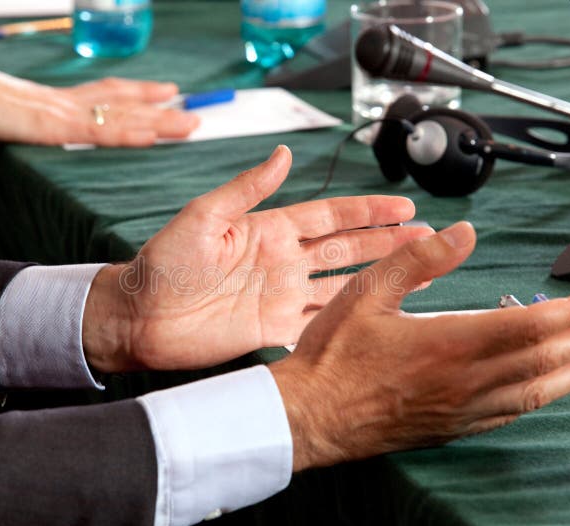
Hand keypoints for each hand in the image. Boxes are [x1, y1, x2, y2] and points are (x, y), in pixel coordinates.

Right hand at [0, 55, 198, 146]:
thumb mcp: (3, 115)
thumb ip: (24, 121)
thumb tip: (28, 123)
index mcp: (55, 101)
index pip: (106, 96)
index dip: (136, 95)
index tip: (161, 93)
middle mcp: (67, 103)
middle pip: (124, 103)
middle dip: (159, 107)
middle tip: (191, 108)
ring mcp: (64, 113)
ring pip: (123, 117)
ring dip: (159, 120)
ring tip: (189, 121)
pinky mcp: (56, 126)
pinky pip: (101, 132)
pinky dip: (130, 133)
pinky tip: (153, 134)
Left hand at [82, 145, 433, 371]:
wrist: (141, 317)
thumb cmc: (164, 262)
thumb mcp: (204, 216)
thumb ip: (247, 189)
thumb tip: (284, 153)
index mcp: (269, 230)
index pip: (329, 217)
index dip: (367, 211)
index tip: (404, 206)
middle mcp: (283, 261)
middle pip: (347, 249)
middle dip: (387, 242)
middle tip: (428, 238)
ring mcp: (281, 296)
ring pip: (342, 285)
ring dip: (377, 278)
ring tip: (417, 271)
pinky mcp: (274, 329)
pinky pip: (320, 321)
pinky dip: (349, 318)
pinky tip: (376, 315)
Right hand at [268, 221, 569, 470]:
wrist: (310, 416)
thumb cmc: (334, 357)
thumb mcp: (366, 293)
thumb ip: (417, 260)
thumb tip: (461, 231)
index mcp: (447, 344)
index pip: (526, 329)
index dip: (568, 316)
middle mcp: (463, 381)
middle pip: (542, 362)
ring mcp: (461, 409)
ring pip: (535, 393)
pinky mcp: (452, 427)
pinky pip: (510, 416)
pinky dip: (541, 400)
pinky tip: (551, 393)